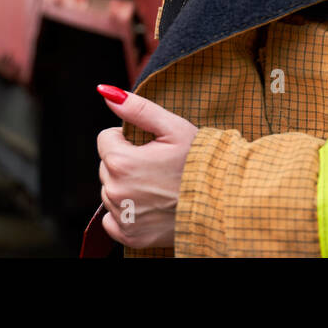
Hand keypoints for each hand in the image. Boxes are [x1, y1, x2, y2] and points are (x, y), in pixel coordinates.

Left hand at [94, 84, 198, 249]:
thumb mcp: (172, 128)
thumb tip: (105, 91)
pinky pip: (112, 219)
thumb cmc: (200, 162)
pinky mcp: (129, 236)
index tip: (150, 147)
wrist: (222, 201)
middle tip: (157, 166)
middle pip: (107, 166)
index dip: (127, 139)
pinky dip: (126, 212)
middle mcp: (115, 191)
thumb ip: (137, 108)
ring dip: (126, 186)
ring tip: (157, 186)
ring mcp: (121, 216)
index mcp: (122, 161)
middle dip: (126, 162)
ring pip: (110, 191)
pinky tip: (150, 206)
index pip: (106, 139)